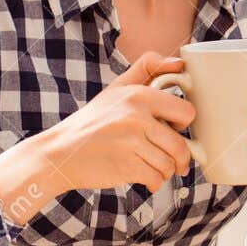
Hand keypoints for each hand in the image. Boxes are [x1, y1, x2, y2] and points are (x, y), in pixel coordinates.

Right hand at [0, 51, 195, 221]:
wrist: (60, 152)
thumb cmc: (93, 121)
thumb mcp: (117, 88)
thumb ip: (147, 69)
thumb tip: (180, 62)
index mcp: (138, 95)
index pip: (186, 112)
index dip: (182, 125)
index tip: (173, 130)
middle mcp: (136, 116)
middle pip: (180, 145)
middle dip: (180, 158)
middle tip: (175, 161)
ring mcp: (131, 142)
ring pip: (169, 164)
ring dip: (166, 172)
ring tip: (154, 168)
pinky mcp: (126, 166)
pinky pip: (156, 179)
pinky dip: (154, 183)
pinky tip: (145, 179)